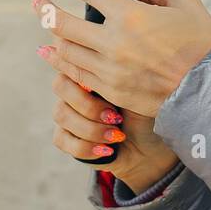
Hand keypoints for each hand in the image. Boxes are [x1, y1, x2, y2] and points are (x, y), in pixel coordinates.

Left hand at [33, 0, 210, 117]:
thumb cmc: (204, 44)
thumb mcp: (187, 4)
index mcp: (130, 15)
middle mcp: (113, 42)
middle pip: (65, 24)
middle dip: (47, 10)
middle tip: (37, 3)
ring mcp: (110, 70)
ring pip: (68, 52)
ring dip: (54, 39)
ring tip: (46, 32)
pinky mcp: (113, 91)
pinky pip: (80, 76)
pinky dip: (66, 65)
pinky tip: (58, 59)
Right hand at [49, 72, 179, 191]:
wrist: (150, 147)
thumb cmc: (145, 114)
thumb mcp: (137, 92)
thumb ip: (119, 75)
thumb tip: (106, 59)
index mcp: (90, 72)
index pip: (72, 63)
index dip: (88, 79)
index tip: (114, 101)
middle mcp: (74, 90)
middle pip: (60, 86)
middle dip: (90, 105)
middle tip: (116, 118)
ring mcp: (67, 114)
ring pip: (61, 114)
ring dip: (91, 128)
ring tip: (117, 136)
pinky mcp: (66, 138)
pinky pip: (61, 139)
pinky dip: (86, 147)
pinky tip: (107, 149)